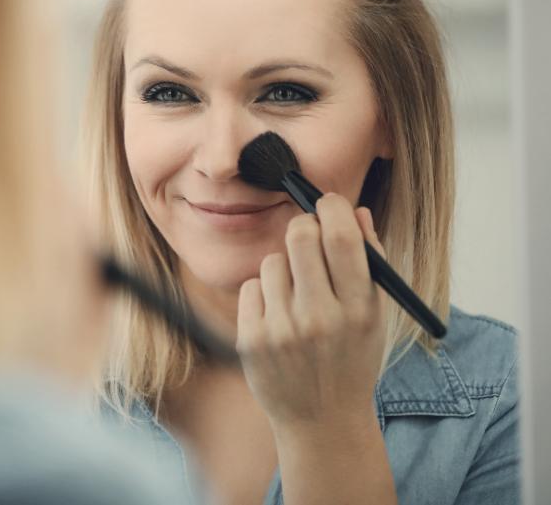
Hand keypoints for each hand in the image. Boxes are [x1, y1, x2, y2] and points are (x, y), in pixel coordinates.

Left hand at [235, 193, 386, 431]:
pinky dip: (264, 295)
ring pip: (272, 261)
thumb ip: (369, 262)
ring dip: (284, 269)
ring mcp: (282, 330)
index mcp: (358, 310)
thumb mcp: (375, 317)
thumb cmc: (351, 360)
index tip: (329, 203)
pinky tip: (278, 318)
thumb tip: (354, 212)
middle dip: (304, 227)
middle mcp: (320, 318)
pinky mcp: (251, 339)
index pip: (342, 238)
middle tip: (308, 238)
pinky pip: (251, 287)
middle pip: (299, 236)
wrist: (321, 421)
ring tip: (297, 299)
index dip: (333, 209)